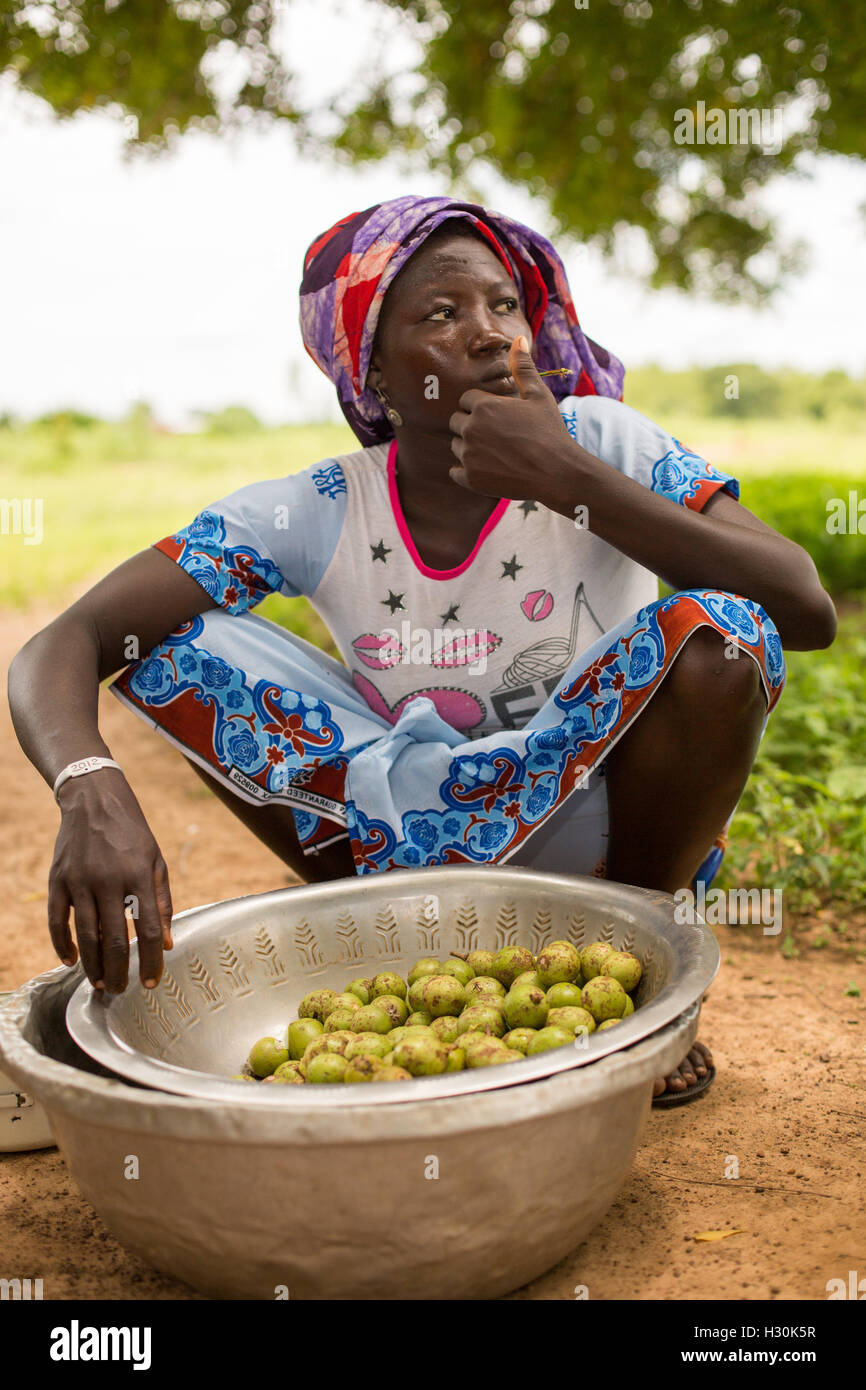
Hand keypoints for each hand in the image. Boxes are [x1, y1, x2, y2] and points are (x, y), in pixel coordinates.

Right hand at [49, 770, 173, 992]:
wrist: (94, 800)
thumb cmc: (132, 834)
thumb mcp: (156, 862)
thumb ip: (163, 902)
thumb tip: (168, 944)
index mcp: (140, 875)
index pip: (150, 929)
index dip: (152, 960)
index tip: (152, 982)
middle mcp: (109, 879)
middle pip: (115, 938)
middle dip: (120, 971)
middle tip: (121, 990)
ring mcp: (80, 880)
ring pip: (85, 935)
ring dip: (93, 965)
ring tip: (100, 982)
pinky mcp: (58, 879)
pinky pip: (57, 920)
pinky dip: (62, 944)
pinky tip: (70, 961)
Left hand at [448, 336, 575, 505]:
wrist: (557, 473)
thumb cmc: (550, 431)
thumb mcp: (539, 395)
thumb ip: (523, 368)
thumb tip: (519, 338)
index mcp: (484, 406)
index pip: (466, 400)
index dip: (481, 406)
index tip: (498, 416)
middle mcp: (471, 428)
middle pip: (456, 422)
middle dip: (471, 425)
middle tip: (497, 435)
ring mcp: (469, 455)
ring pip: (456, 446)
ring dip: (469, 447)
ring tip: (497, 452)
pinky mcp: (471, 479)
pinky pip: (454, 472)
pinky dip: (465, 471)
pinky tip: (486, 469)